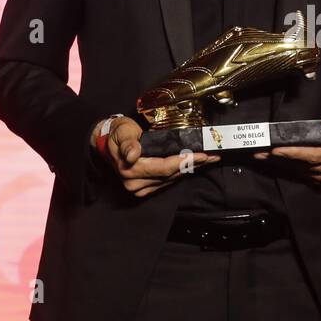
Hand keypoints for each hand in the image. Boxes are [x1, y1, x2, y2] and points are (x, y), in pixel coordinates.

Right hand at [91, 115, 218, 197]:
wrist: (108, 142)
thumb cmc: (117, 133)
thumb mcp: (121, 132)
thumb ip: (128, 142)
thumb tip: (132, 154)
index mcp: (130, 170)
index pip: (163, 168)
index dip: (183, 161)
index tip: (200, 155)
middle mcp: (135, 183)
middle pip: (171, 175)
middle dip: (193, 165)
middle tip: (213, 156)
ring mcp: (140, 188)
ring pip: (172, 179)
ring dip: (191, 169)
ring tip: (209, 160)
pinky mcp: (146, 188)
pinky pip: (168, 181)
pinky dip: (182, 172)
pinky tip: (195, 165)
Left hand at [250, 107, 320, 184]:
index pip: (314, 154)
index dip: (295, 152)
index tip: (277, 149)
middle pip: (305, 164)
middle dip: (283, 158)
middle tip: (263, 152)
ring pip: (303, 171)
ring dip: (282, 163)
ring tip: (263, 155)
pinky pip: (305, 175)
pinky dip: (289, 168)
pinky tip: (276, 162)